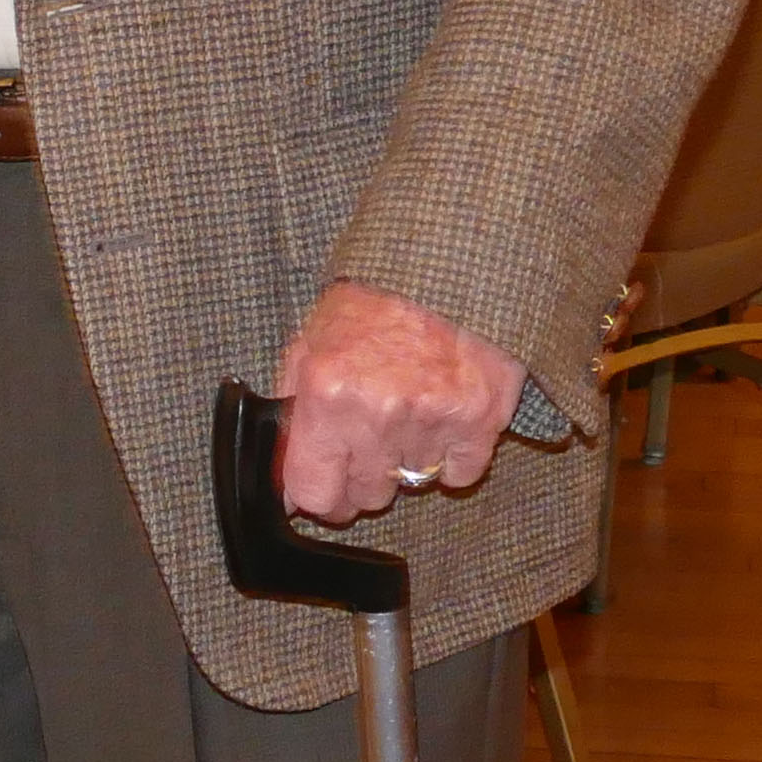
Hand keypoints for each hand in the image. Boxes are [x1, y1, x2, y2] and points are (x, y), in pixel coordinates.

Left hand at [273, 280, 524, 522]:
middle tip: (372, 433)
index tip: (326, 482)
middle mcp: (378, 414)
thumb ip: (292, 411)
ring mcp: (431, 419)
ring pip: (411, 484)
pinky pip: (459, 475)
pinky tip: (442, 419)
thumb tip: (283, 476)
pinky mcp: (479, 419)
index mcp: (328, 393)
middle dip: (364, 472)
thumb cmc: (373, 303)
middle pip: (366, 496)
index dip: (319, 492)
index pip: (315, 493)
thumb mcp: (311, 343)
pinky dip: (452, 456)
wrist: (445, 265)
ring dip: (408, 458)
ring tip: (409, 412)